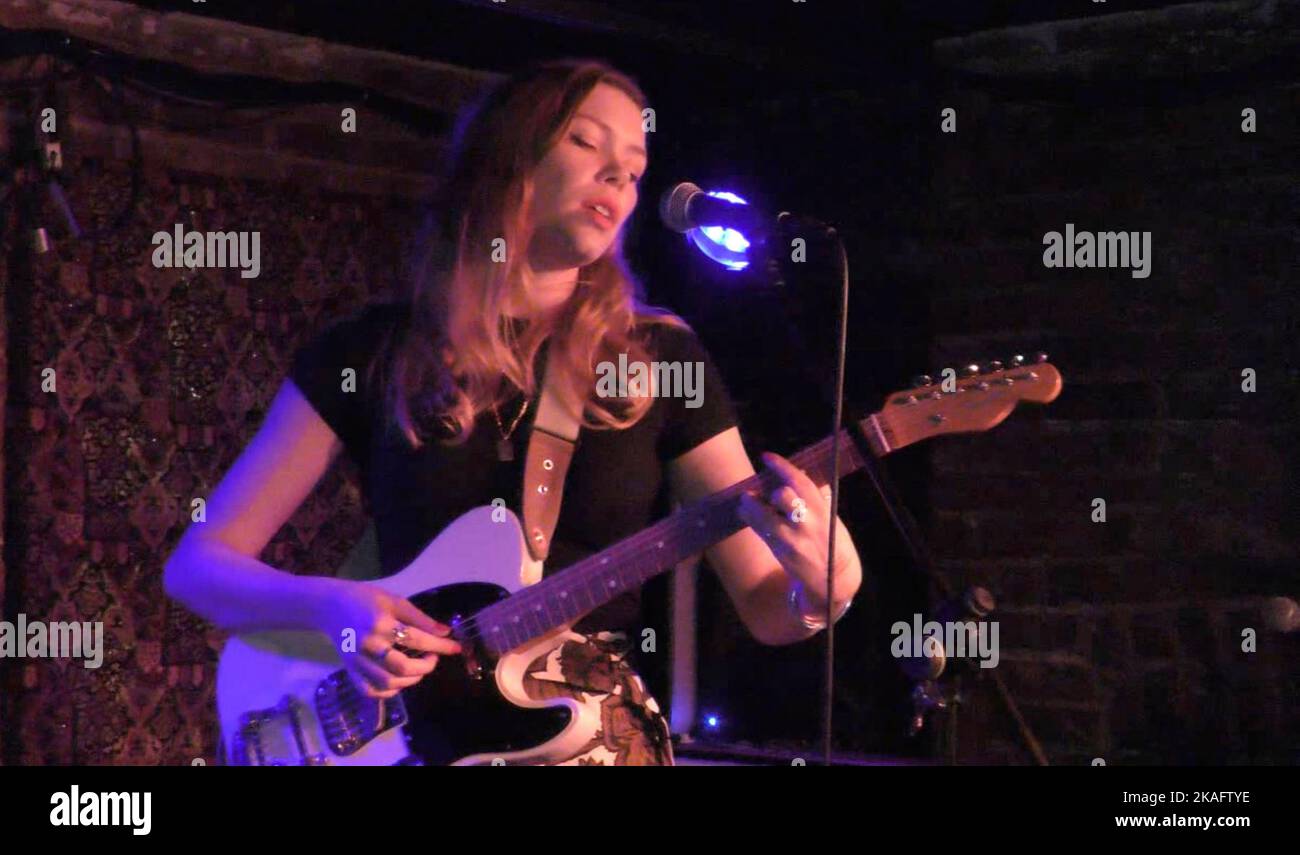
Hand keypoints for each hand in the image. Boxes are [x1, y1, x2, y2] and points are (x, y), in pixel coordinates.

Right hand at [312, 578, 462, 698]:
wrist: (330, 606)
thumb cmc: (365, 599)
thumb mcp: (394, 600)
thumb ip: (420, 618)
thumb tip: (445, 632)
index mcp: (380, 623)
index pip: (416, 638)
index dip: (440, 645)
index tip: (456, 648)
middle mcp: (368, 644)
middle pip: (402, 667)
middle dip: (426, 666)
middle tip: (434, 658)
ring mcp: (357, 661)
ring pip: (387, 683)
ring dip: (411, 680)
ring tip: (419, 668)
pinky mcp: (350, 670)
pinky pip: (370, 691)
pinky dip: (388, 692)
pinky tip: (400, 681)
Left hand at [736, 451, 853, 603]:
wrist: (833, 578)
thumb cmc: (831, 540)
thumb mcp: (830, 515)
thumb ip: (816, 494)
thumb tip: (800, 470)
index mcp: (823, 510)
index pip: (801, 482)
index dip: (782, 466)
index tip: (766, 457)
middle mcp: (808, 523)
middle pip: (783, 496)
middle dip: (769, 490)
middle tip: (760, 489)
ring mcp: (793, 539)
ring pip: (765, 516)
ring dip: (751, 505)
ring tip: (746, 500)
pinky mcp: (782, 552)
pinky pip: (761, 531)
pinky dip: (751, 519)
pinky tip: (747, 513)